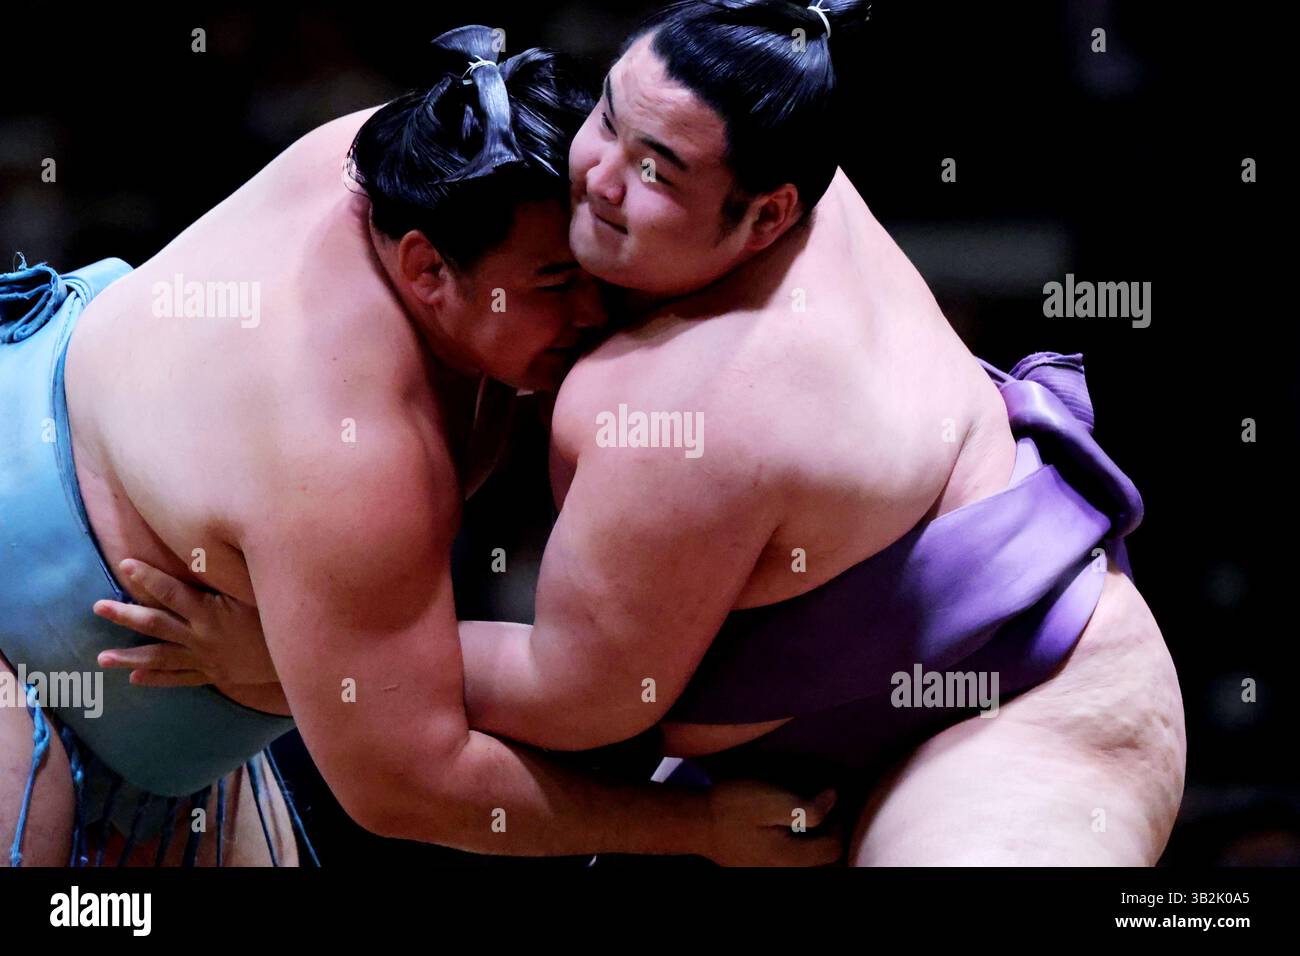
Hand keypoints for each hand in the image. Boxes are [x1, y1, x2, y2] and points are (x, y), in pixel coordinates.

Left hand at [92, 559, 278, 686]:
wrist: (301, 660)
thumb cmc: (283, 618)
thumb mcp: (260, 592)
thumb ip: (235, 575)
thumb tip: (213, 549)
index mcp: (210, 613)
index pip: (172, 591)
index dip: (148, 577)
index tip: (125, 564)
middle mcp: (201, 636)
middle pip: (156, 624)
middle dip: (126, 615)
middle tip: (98, 608)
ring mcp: (206, 658)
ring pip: (161, 657)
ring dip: (130, 658)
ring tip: (102, 659)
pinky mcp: (216, 673)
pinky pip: (181, 678)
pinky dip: (158, 679)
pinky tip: (136, 679)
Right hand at [704, 780, 842, 865]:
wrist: (696, 823)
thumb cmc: (732, 807)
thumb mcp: (770, 801)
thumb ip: (807, 807)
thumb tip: (833, 801)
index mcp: (790, 859)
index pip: (833, 850)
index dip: (838, 824)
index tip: (828, 801)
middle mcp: (784, 873)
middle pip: (826, 867)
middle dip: (833, 841)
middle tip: (827, 815)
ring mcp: (771, 874)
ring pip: (811, 869)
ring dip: (819, 851)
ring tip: (814, 826)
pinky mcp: (760, 869)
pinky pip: (794, 867)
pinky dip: (803, 855)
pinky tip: (795, 835)